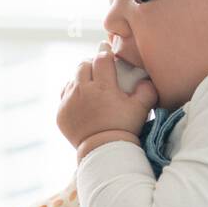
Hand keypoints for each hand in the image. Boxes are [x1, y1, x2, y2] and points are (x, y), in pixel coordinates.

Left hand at [57, 41, 157, 155]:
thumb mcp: (141, 108)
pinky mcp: (61, 114)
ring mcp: (69, 102)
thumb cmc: (124, 128)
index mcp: (102, 86)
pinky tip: (81, 102)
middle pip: (83, 65)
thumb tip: (145, 80)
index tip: (109, 57)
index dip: (106, 55)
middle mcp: (82, 90)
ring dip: (81, 80)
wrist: (104, 151)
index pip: (101, 58)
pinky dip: (72, 95)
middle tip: (99, 72)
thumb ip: (146, 89)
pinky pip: (64, 96)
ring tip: (90, 88)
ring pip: (72, 80)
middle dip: (92, 65)